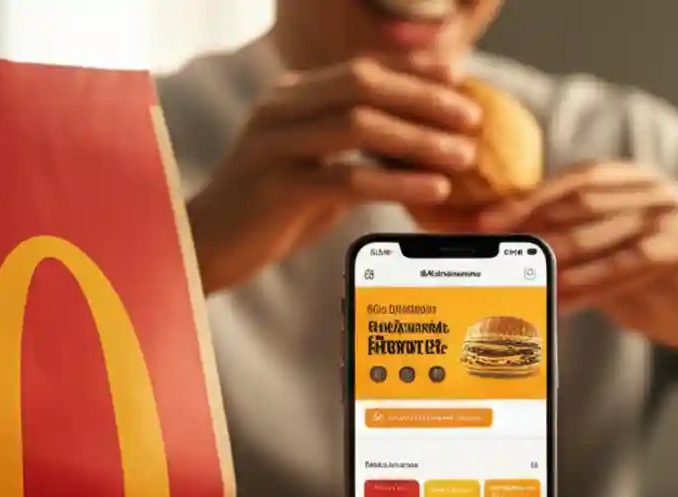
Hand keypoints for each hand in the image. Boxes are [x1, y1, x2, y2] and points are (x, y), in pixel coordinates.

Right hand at [188, 57, 482, 292]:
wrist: (204, 249)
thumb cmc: (266, 214)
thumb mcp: (316, 172)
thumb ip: (355, 153)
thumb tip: (420, 144)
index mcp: (289, 96)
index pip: (362, 67)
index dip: (415, 70)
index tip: (462, 80)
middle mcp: (279, 109)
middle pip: (364, 83)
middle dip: (425, 98)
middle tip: (473, 118)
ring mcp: (275, 146)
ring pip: (359, 124)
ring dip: (419, 138)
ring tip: (463, 156)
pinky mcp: (277, 188)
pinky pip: (348, 177)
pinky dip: (398, 181)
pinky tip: (433, 190)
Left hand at [478, 161, 677, 364]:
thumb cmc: (655, 286)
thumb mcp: (606, 257)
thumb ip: (568, 244)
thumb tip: (504, 246)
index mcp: (632, 180)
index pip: (571, 179)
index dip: (525, 198)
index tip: (485, 222)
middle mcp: (653, 188)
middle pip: (579, 199)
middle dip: (528, 223)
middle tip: (492, 247)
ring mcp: (673, 212)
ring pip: (597, 229)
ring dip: (550, 253)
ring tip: (515, 272)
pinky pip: (625, 261)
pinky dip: (587, 279)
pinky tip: (558, 292)